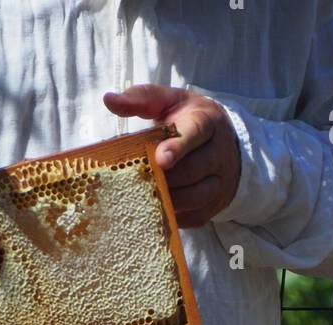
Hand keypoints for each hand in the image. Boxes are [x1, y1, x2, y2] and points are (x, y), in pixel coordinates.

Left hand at [103, 85, 240, 228]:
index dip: (178, 148)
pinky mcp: (212, 207)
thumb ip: (142, 99)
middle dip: (165, 176)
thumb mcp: (169, 102)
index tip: (161, 159)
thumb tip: (109, 100)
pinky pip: (192, 217)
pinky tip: (155, 209)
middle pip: (191, 170)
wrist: (223, 145)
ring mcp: (219, 183)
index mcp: (208, 122)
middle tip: (142, 177)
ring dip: (167, 197)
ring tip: (146, 192)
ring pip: (194, 197)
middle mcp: (219, 154)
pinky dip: (171, 215)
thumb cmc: (187, 121)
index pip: (195, 134)